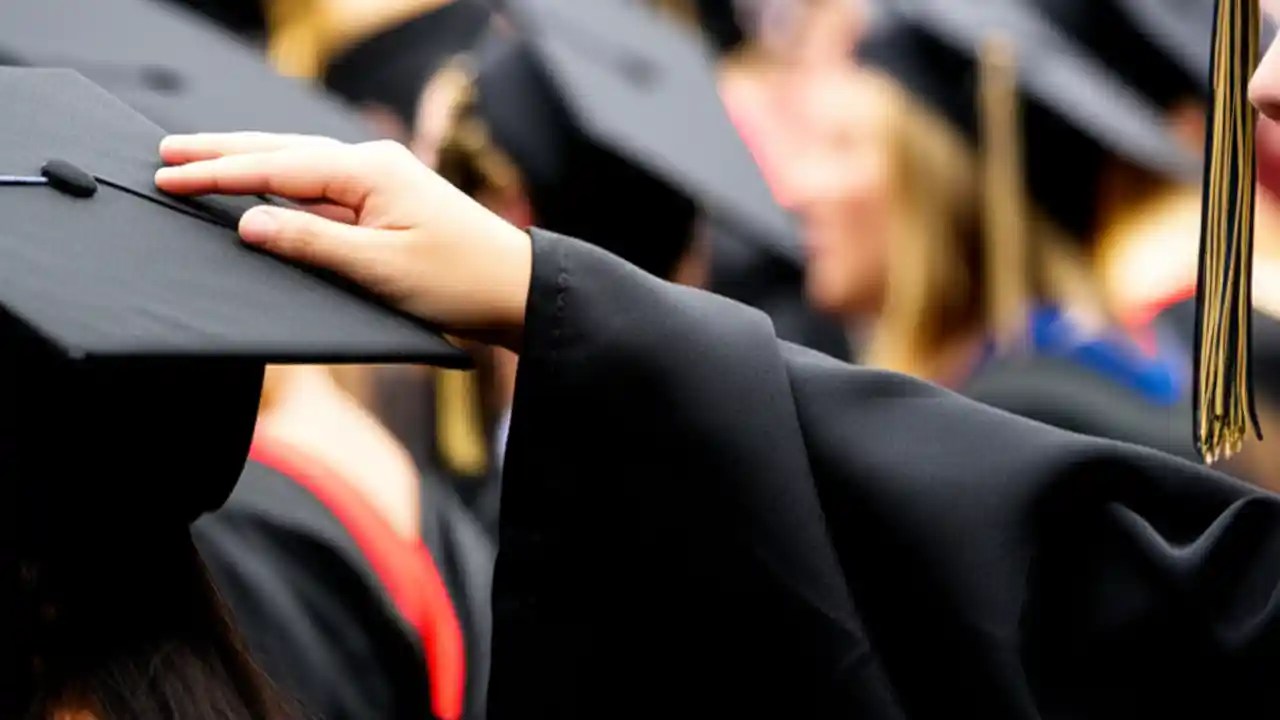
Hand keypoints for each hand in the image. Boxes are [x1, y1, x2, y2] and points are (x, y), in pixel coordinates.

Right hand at [154, 132, 532, 348]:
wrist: (515, 290)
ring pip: (299, 168)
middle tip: (167, 154)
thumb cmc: (457, 281)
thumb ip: (310, 243)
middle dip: (224, 153)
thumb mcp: (378, 269)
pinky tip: (258, 192)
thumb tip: (248, 223)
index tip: (169, 175)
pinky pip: (321, 191)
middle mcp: (373, 166)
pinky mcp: (386, 203)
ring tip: (197, 162)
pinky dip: (283, 189)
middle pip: (283, 152)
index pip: (278, 167)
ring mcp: (381, 182)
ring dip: (249, 165)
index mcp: (370, 171)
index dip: (220, 173)